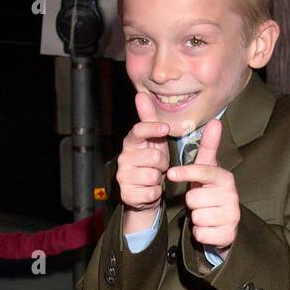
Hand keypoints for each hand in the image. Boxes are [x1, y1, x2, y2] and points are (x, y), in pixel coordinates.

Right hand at [116, 91, 169, 211]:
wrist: (144, 192)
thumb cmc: (151, 162)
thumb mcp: (153, 140)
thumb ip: (148, 118)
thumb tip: (141, 94)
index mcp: (130, 143)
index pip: (138, 130)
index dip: (152, 128)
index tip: (166, 128)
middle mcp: (124, 158)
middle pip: (154, 157)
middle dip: (162, 164)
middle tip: (158, 166)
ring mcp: (123, 177)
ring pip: (153, 176)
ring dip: (159, 179)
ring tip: (154, 178)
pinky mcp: (127, 194)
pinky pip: (151, 193)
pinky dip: (155, 193)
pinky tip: (150, 190)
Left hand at [165, 117, 239, 251]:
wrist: (225, 224)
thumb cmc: (210, 193)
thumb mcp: (207, 170)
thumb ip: (209, 147)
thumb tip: (215, 121)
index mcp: (225, 178)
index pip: (203, 171)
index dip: (186, 172)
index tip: (171, 173)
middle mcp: (232, 196)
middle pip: (193, 197)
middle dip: (191, 201)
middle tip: (200, 201)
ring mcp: (232, 216)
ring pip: (196, 216)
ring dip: (195, 218)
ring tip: (204, 214)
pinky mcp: (228, 235)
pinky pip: (201, 233)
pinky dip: (200, 232)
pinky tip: (207, 227)